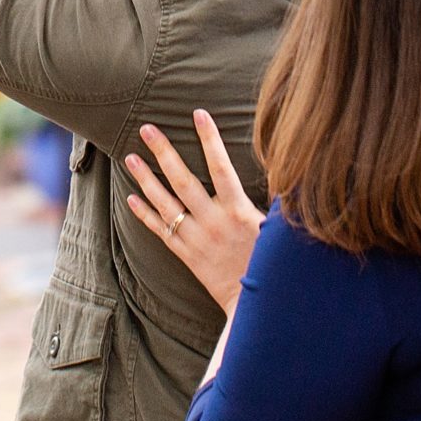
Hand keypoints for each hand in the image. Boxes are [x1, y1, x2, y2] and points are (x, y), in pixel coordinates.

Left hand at [123, 109, 263, 314]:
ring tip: (130, 157)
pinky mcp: (186, 255)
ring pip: (165, 204)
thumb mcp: (278, 230)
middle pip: (183, 181)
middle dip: (164, 153)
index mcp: (238, 212)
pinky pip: (160, 232)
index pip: (221, 167)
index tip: (199, 114)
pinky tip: (131, 198)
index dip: (210, 139)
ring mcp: (196, 239)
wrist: (254, 306)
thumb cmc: (272, 264)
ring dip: (146, 179)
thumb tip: (290, 170)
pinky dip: (145, 214)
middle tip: (147, 129)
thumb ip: (278, 200)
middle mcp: (212, 222)